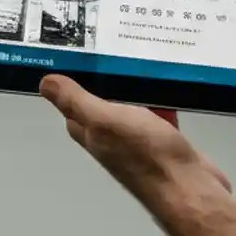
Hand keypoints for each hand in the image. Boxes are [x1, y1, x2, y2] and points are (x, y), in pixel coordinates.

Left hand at [40, 76, 235, 235]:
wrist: (190, 186)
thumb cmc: (147, 154)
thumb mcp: (105, 121)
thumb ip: (76, 102)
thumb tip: (44, 83)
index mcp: (91, 134)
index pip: (72, 107)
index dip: (72, 85)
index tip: (76, 57)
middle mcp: (111, 139)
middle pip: (103, 105)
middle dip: (108, 81)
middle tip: (113, 49)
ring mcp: (138, 142)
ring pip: (132, 107)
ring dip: (136, 88)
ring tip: (140, 57)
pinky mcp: (164, 141)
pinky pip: (159, 114)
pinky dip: (162, 99)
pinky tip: (168, 81)